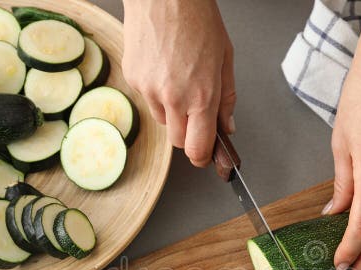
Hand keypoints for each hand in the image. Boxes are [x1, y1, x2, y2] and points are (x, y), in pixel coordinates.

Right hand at [122, 0, 235, 166]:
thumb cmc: (197, 19)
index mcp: (202, 96)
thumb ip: (227, 98)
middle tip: (197, 115)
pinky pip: (147, 99)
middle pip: (178, 142)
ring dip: (173, 112)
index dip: (203, 158)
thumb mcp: (225, 58)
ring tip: (180, 80)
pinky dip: (157, 92)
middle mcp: (174, 98)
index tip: (206, 157)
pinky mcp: (133, 79)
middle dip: (189, 135)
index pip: (198, 148)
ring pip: (163, 121)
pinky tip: (164, 68)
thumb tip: (227, 127)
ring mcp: (150, 90)